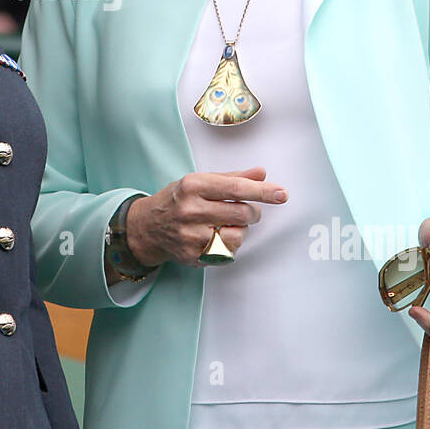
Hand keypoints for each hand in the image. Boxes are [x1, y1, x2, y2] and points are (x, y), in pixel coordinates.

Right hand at [126, 166, 287, 267]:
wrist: (147, 227)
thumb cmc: (178, 200)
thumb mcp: (200, 181)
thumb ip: (233, 178)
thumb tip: (262, 173)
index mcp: (193, 185)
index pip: (236, 188)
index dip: (262, 191)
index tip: (282, 194)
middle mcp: (191, 209)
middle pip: (242, 213)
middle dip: (253, 212)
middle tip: (248, 211)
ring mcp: (191, 235)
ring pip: (237, 234)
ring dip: (242, 230)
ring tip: (229, 224)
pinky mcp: (193, 255)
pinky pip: (228, 252)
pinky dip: (230, 244)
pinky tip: (218, 237)